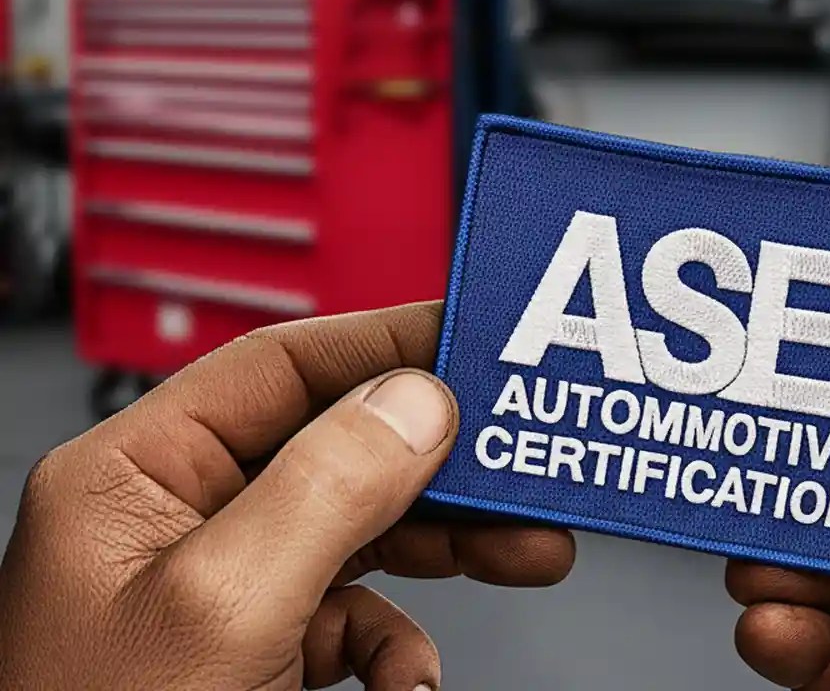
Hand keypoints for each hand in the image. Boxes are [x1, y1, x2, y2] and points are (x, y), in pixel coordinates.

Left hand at [0, 302, 575, 689]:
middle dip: (446, 463)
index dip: (386, 343)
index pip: (280, 369)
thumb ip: (323, 493)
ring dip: (451, 548)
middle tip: (524, 460)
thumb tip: (413, 405)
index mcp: (136, 478)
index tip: (474, 339)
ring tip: (526, 550)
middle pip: (343, 449)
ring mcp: (227, 588)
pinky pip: (358, 616)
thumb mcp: (222, 611)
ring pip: (367, 530)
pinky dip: (400, 646)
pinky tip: (405, 678)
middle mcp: (183, 522)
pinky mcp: (262, 648)